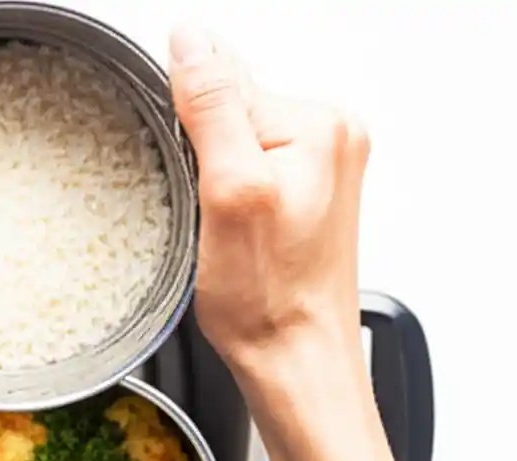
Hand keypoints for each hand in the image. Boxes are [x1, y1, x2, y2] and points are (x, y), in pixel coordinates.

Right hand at [169, 28, 369, 374]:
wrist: (298, 362)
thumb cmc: (271, 300)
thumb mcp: (230, 194)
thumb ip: (212, 108)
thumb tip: (191, 42)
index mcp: (318, 125)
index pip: (225, 82)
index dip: (186, 126)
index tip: (190, 175)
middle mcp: (331, 137)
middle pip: (230, 110)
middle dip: (200, 155)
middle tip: (207, 211)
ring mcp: (321, 166)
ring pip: (233, 142)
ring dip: (210, 177)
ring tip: (220, 227)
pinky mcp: (306, 194)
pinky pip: (247, 167)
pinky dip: (224, 192)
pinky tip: (230, 231)